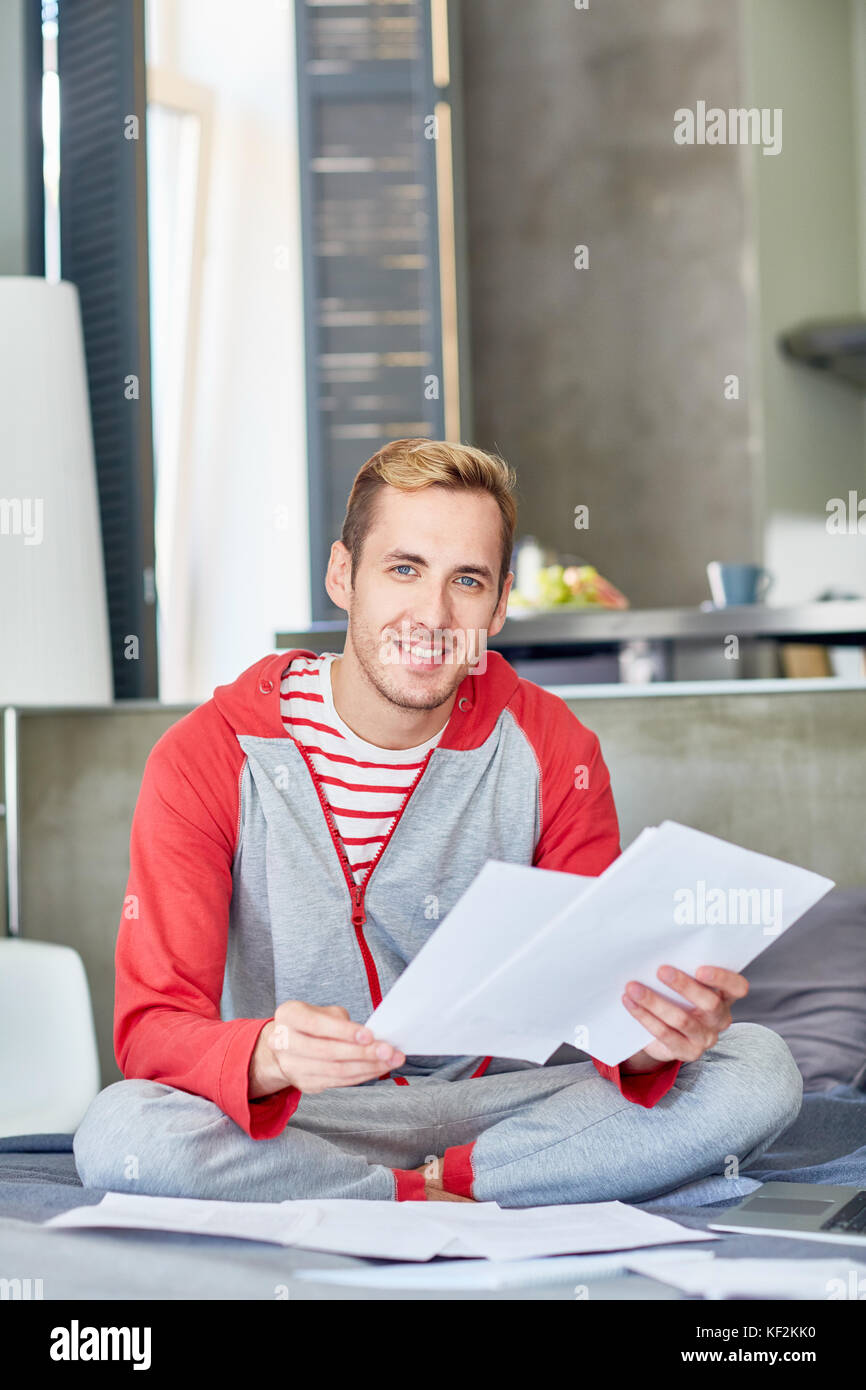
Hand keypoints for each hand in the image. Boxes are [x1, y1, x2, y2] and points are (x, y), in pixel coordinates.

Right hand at [248, 1001, 404, 1097]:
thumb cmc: (311, 1023)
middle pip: (328, 1052)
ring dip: (367, 1067)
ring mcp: (292, 1067)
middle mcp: (284, 1042)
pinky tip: (377, 1069)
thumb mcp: (322, 1012)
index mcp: (288, 1016)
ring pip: (335, 1071)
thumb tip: (373, 1038)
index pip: (317, 1025)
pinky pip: (338, 1082)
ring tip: (390, 1061)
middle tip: (389, 1051)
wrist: (286, 1045)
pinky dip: (361, 1075)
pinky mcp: (305, 1084)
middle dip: (362, 1053)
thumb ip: (342, 1022)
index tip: (370, 1035)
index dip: (344, 1031)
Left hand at [619, 965, 748, 1072]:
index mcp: (725, 996)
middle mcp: (720, 1018)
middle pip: (710, 1003)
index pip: (737, 987)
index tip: (700, 968)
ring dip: (655, 1001)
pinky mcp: (687, 1052)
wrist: (663, 1031)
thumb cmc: (676, 996)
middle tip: (660, 970)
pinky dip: (644, 1017)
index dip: (722, 978)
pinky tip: (629, 1003)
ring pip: (682, 1020)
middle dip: (684, 985)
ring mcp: (705, 1038)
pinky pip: (665, 1034)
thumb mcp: (683, 984)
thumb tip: (657, 949)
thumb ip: (681, 969)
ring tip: (634, 987)